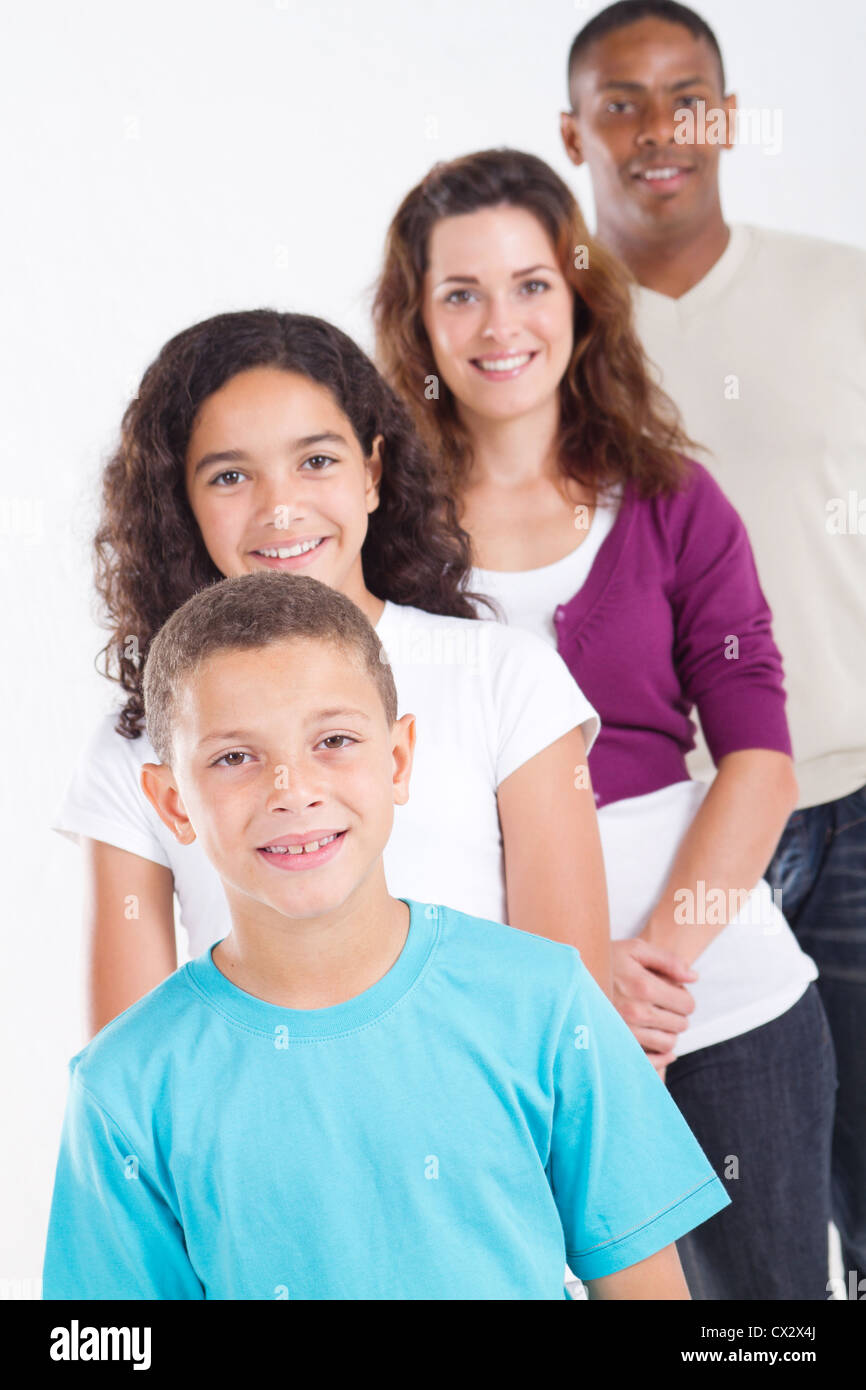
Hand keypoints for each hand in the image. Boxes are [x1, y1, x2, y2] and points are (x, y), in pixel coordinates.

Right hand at [612, 938, 697, 1071]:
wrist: (568, 976)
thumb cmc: (605, 959)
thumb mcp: (635, 948)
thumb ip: (668, 960)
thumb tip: (694, 978)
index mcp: (643, 986)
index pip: (686, 1004)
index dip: (685, 998)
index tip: (673, 993)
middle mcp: (635, 1012)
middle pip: (680, 1025)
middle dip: (677, 1015)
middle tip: (664, 1005)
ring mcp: (625, 1032)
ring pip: (668, 1044)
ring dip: (669, 1033)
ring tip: (656, 1020)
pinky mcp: (616, 1045)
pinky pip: (650, 1063)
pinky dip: (661, 1057)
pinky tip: (658, 1045)